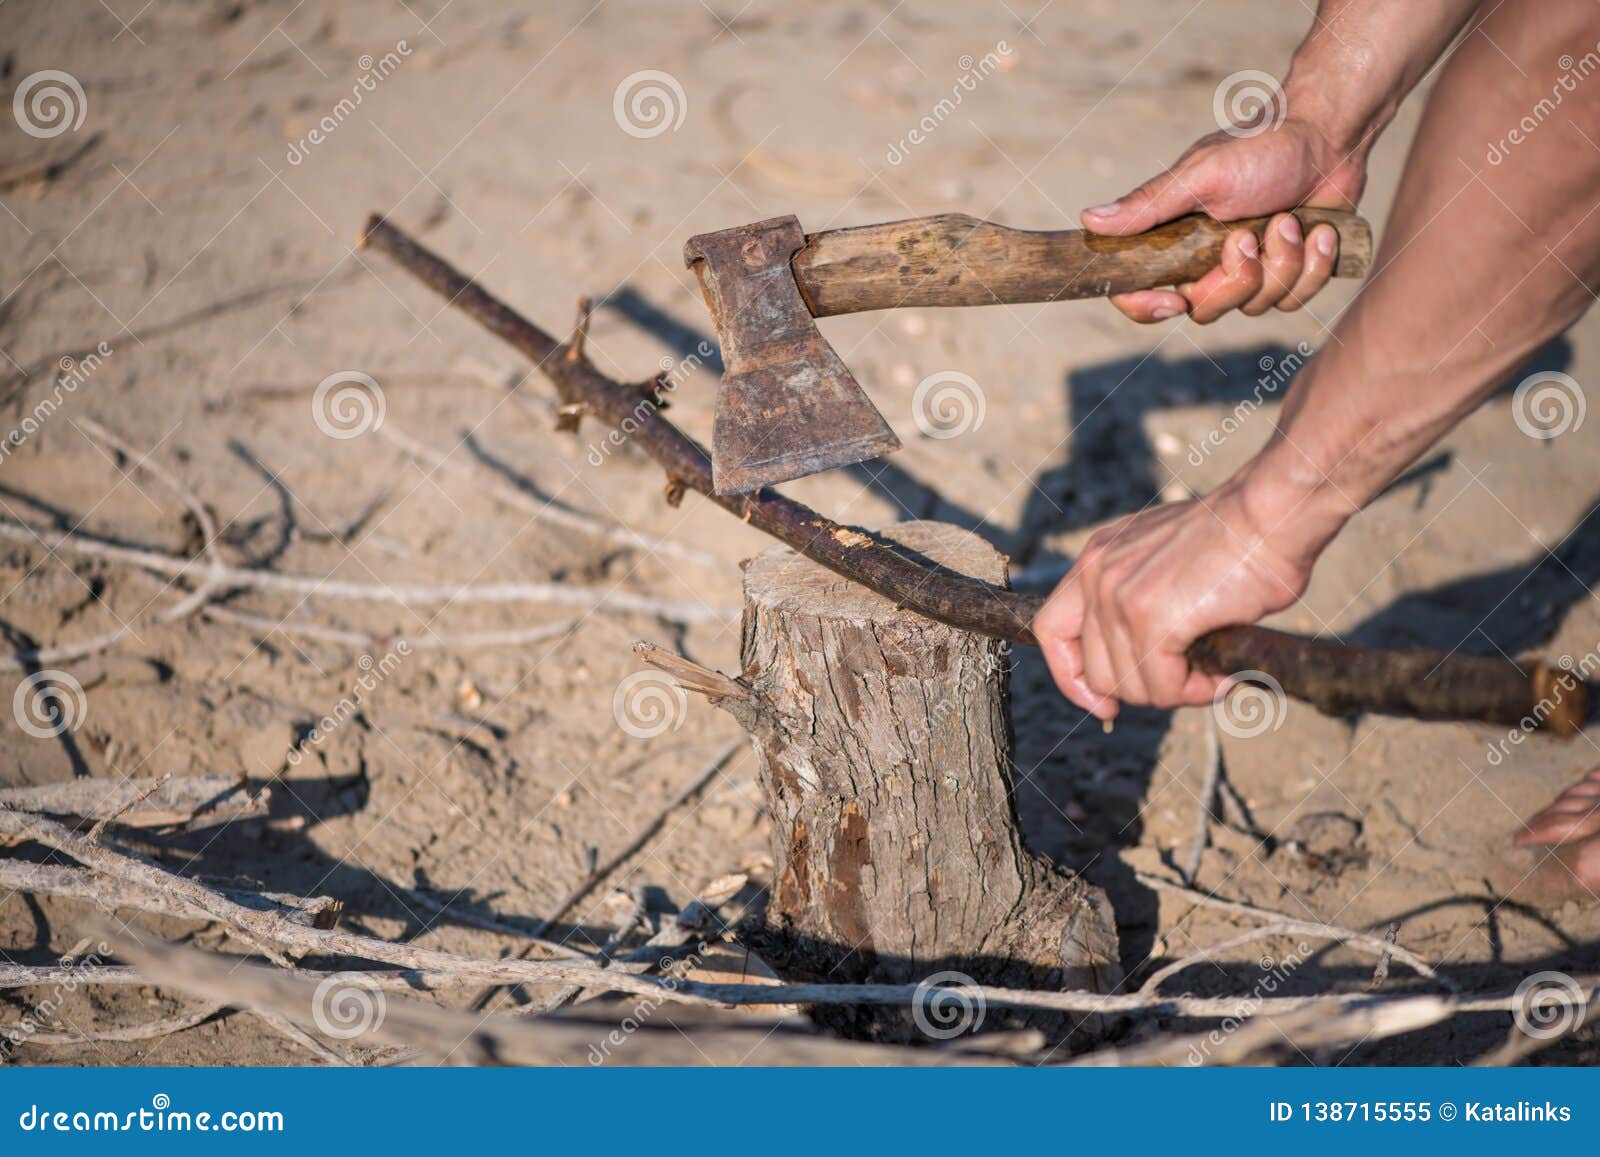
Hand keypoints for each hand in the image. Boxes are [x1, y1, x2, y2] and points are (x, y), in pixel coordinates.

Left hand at [1032, 480, 1316, 720]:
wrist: (1270, 513)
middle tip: (1193, 679)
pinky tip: (1224, 676)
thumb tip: (1146, 663)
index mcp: (1096, 559)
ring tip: (1214, 673)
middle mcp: (1097, 575)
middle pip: (1097, 671)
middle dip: (1146, 689)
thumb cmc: (1238, 537)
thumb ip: (1141, 600)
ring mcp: (1119, 598)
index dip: (1072, 677)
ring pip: (1130, 686)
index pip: (1051, 630)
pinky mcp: (1151, 619)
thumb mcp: (1165, 560)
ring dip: (1177, 692)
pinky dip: (1197, 692)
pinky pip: (1164, 687)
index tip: (1104, 703)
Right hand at [1081, 117, 1365, 323]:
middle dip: (1237, 278)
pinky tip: (1320, 231)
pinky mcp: (1289, 275)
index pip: (1138, 292)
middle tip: (1249, 235)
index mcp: (1174, 241)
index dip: (1147, 308)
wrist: (1329, 137)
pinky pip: (1296, 300)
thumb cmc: (1260, 148)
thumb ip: (1148, 205)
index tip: (1174, 299)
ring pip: (1256, 306)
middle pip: (1205, 310)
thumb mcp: (1200, 175)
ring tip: (1289, 219)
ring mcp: (1250, 273)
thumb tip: (1089, 220)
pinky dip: (1314, 265)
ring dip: (1282, 262)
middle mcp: (1206, 263)